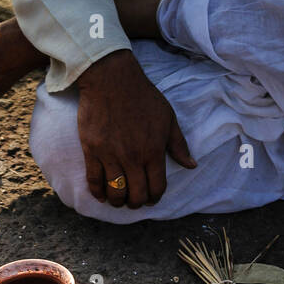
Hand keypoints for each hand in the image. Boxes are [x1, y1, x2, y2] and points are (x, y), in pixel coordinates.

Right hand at [75, 50, 195, 208]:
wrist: (112, 80)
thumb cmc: (143, 97)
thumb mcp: (168, 118)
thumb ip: (179, 145)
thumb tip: (191, 165)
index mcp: (154, 151)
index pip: (156, 187)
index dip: (155, 198)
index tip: (151, 198)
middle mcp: (133, 158)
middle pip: (136, 195)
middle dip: (136, 203)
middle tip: (134, 200)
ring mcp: (111, 156)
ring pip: (115, 192)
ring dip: (118, 201)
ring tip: (118, 199)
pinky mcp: (92, 151)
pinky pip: (94, 180)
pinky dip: (97, 192)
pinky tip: (101, 195)